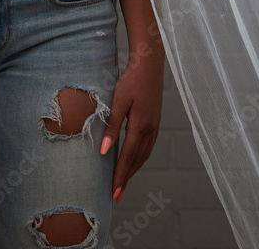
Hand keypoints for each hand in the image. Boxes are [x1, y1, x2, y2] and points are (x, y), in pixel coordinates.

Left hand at [100, 54, 163, 201]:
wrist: (150, 64)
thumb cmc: (131, 80)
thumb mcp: (119, 101)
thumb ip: (112, 126)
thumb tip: (103, 150)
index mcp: (140, 126)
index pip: (128, 157)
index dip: (120, 176)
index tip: (114, 192)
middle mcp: (150, 129)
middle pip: (137, 160)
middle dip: (127, 178)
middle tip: (117, 194)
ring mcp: (154, 126)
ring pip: (144, 154)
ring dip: (133, 169)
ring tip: (124, 181)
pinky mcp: (155, 121)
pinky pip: (148, 146)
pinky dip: (140, 157)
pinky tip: (135, 159)